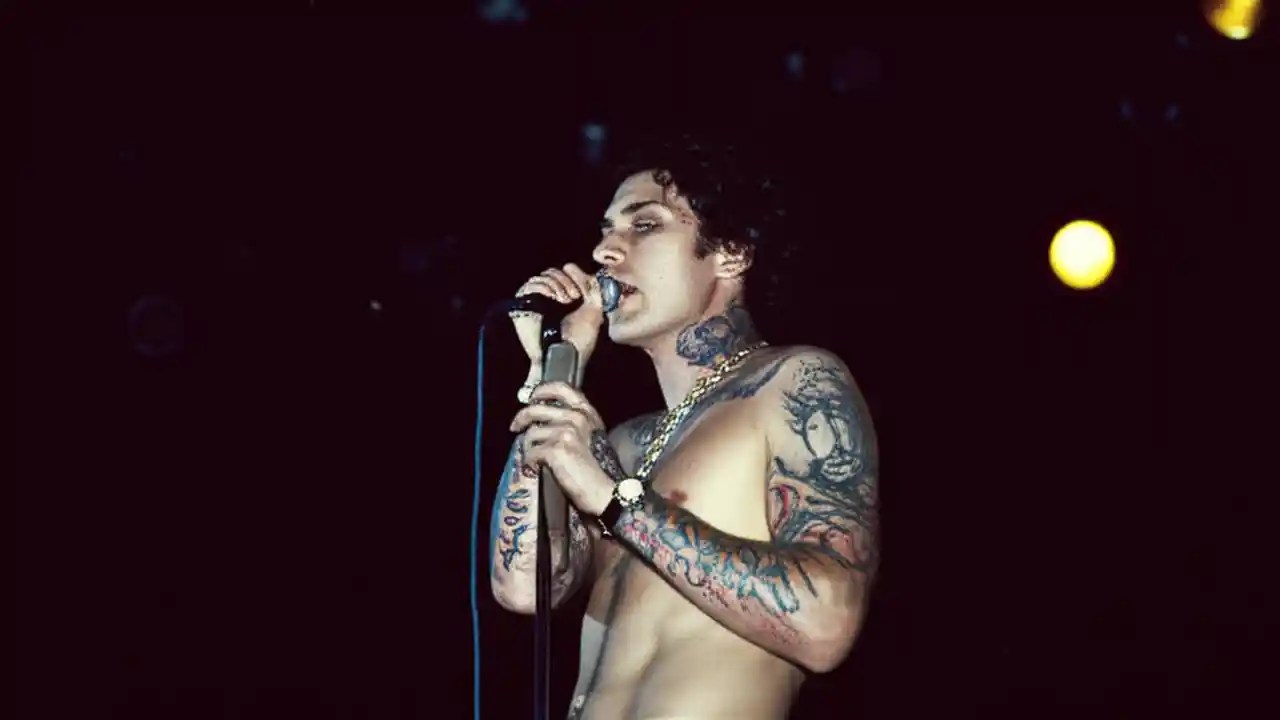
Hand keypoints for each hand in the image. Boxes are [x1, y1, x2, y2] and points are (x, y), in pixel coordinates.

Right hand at [509, 263, 605, 361]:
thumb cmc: (580, 340)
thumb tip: (572, 267)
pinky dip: (545, 287)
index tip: (580, 289)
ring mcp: (535, 301)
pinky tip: (554, 299)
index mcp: (565, 297)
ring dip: (557, 284)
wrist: (565, 356)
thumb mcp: (594, 310)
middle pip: (553, 272)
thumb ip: (590, 288)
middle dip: (566, 280)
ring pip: (542, 276)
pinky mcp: (524, 305)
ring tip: (565, 300)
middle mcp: (549, 298)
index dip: (574, 275)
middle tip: (574, 296)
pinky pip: (531, 285)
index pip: (564, 273)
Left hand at [509, 381, 623, 516]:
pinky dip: (530, 461)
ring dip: (528, 446)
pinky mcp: (555, 449)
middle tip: (515, 426)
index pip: (562, 388)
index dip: (542, 390)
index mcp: (586, 413)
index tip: (531, 396)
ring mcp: (566, 432)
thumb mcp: (589, 437)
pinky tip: (536, 466)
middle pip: (537, 409)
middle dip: (521, 417)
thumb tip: (541, 419)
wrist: (602, 490)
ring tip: (534, 457)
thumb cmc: (596, 468)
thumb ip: (571, 423)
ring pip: (531, 433)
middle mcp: (576, 418)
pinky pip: (531, 452)